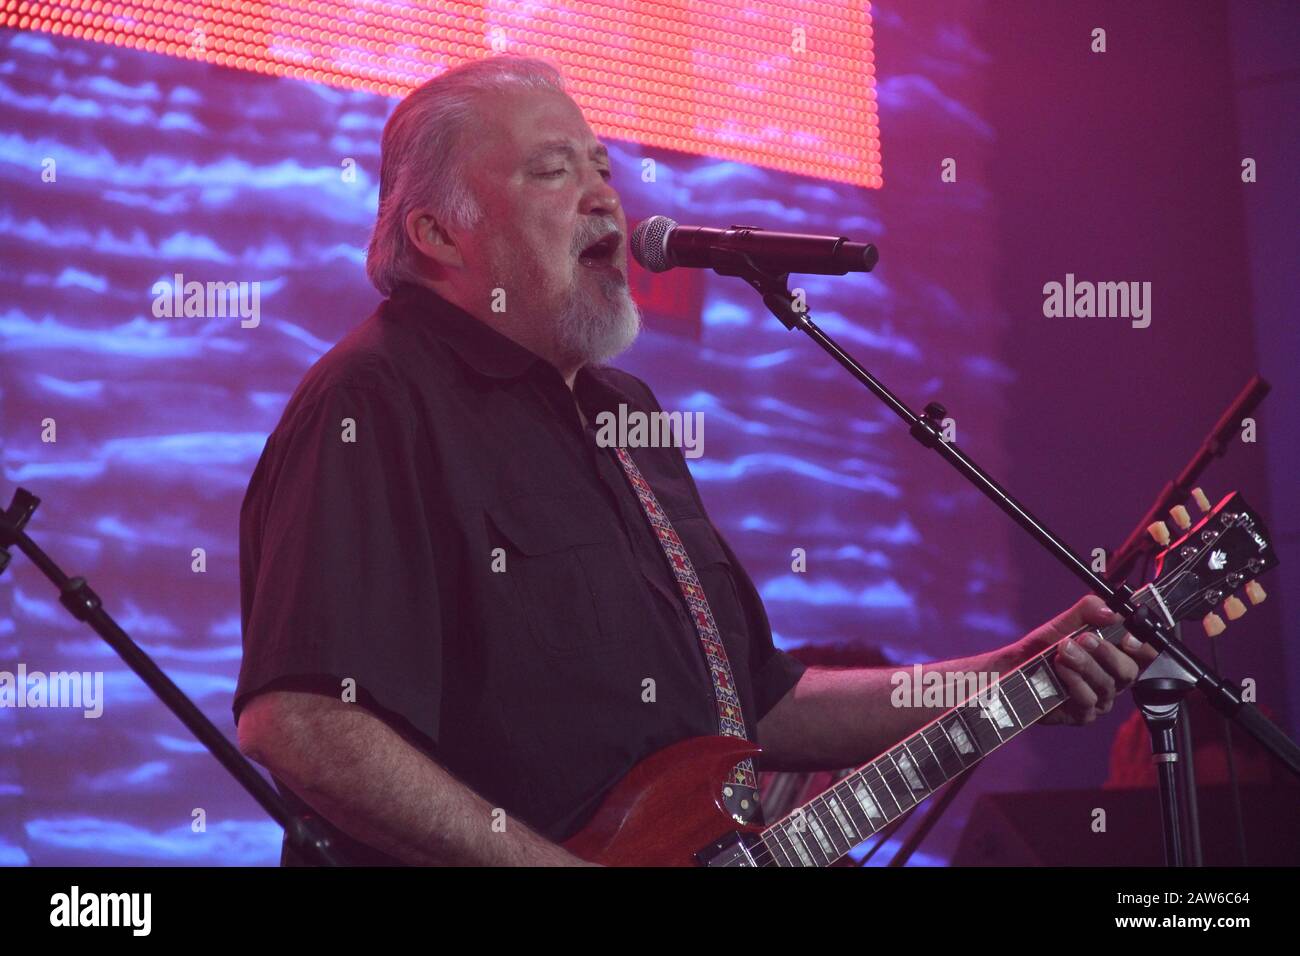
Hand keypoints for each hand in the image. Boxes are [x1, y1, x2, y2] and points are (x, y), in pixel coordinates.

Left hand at [1010, 595, 1158, 725]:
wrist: (1015, 665)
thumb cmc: (1047, 645)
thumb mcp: (1067, 621)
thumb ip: (1089, 610)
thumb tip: (1111, 611)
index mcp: (1119, 656)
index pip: (1145, 654)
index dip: (1144, 647)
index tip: (1129, 636)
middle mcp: (1114, 680)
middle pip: (1128, 671)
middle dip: (1107, 652)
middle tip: (1085, 638)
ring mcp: (1100, 700)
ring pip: (1106, 685)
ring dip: (1085, 664)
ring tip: (1064, 648)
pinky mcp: (1082, 715)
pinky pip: (1087, 700)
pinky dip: (1073, 681)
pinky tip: (1059, 668)